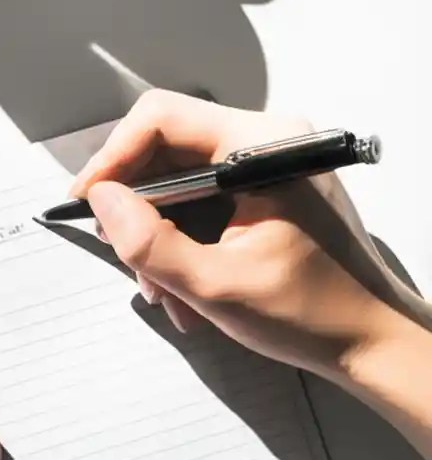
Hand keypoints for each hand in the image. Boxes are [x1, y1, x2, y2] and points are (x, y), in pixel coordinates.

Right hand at [69, 89, 427, 378]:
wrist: (370, 341)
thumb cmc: (310, 313)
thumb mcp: (216, 285)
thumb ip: (150, 242)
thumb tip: (101, 200)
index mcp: (263, 145)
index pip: (162, 118)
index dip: (113, 157)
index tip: (88, 202)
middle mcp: (266, 139)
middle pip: (164, 146)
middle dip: (133, 204)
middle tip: (120, 251)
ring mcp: (265, 162)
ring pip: (176, 175)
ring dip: (154, 231)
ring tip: (159, 287)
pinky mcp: (264, 186)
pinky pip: (198, 196)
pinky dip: (178, 237)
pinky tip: (181, 284)